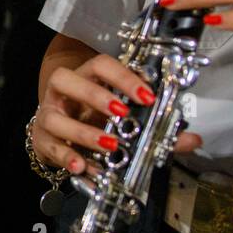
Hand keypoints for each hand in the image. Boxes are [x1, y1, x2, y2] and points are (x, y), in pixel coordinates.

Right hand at [32, 55, 199, 176]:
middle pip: (65, 80)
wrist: (59, 138)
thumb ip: (158, 131)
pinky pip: (50, 147)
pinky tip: (83, 166)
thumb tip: (192, 140)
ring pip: (55, 117)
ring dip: (82, 132)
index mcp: (86, 80)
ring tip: (110, 145)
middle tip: (122, 112)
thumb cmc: (94, 123)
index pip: (99, 66)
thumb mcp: (123, 122)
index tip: (148, 96)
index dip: (122, 77)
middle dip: (93, 95)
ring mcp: (48, 115)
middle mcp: (62, 93)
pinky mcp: (40, 139)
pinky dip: (67, 157)